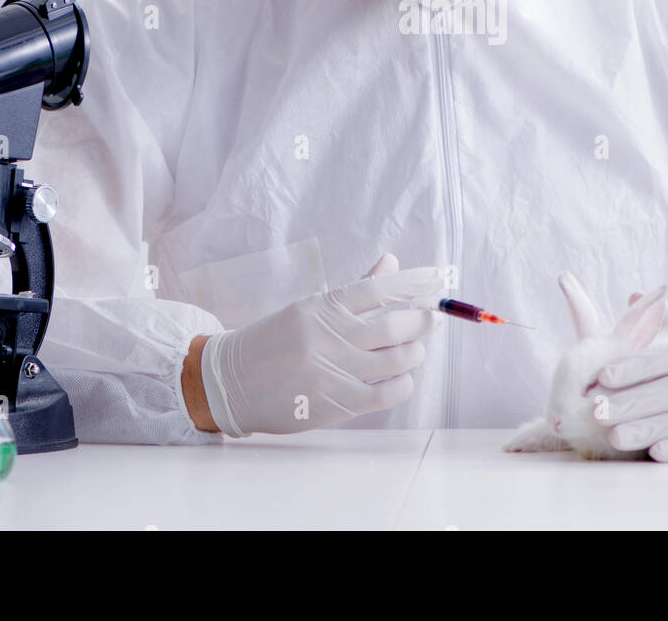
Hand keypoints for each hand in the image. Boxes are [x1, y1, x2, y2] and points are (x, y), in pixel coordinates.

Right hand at [200, 253, 443, 436]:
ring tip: (414, 349)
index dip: (413, 282)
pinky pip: (388, 393)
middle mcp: (330, 337)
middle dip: (421, 321)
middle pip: (395, 324)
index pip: (379, 288)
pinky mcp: (338, 404)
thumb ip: (355, 292)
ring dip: (415, 352)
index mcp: (321, 307)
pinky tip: (400, 377)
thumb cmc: (274, 341)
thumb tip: (392, 263)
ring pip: (397, 359)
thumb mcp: (308, 308)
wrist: (232, 383)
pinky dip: (403, 382)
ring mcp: (335, 371)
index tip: (435, 279)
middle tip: (430, 319)